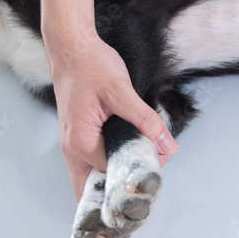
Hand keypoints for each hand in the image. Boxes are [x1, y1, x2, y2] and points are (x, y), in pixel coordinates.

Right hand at [48, 31, 178, 199]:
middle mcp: (72, 150)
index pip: (114, 172)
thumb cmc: (91, 66)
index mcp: (81, 142)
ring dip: (114, 180)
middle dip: (122, 187)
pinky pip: (90, 165)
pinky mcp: (77, 139)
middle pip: (97, 187)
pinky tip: (127, 159)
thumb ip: (144, 119)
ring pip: (91, 180)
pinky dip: (108, 168)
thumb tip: (166, 144)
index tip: (160, 159)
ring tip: (142, 170)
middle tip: (149, 177)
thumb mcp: (121, 90)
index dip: (139, 168)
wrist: (72, 50)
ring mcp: (72, 146)